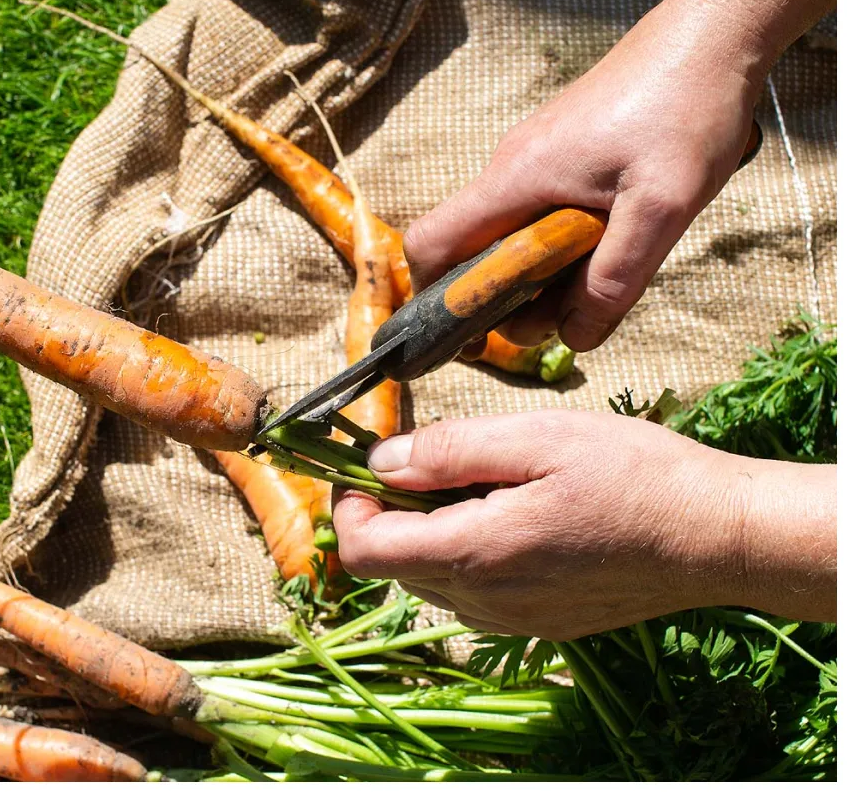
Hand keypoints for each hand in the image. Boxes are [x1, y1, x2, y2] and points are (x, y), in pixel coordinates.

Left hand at [331, 410, 835, 639]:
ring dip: (428, 531)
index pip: (364, 551)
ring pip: (430, 578)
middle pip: (392, 564)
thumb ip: (450, 451)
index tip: (366, 466)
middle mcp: (484, 600)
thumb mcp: (537, 439)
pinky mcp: (536, 623)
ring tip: (479, 482)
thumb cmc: (634, 477)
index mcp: (476, 552)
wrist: (714, 538)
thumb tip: (381, 461)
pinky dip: (465, 553)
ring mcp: (511, 619)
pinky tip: (510, 514)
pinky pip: (471, 592)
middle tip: (427, 459)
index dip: (349, 508)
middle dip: (389, 512)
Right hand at [404, 0, 831, 351]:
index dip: (436, 298)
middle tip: (573, 310)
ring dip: (545, 274)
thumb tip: (572, 338)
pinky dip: (563, 246)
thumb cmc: (688, 111)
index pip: (431, 244)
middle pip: (471, 255)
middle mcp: (510, 169)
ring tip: (609, 263)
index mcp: (516, 179)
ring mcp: (533, 160)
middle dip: (510, 300)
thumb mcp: (662, 208)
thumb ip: (614, 279)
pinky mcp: (558, 155)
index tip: (475, 333)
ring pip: (510, 239)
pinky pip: (538, 217)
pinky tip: (615, 236)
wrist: (713, 40)